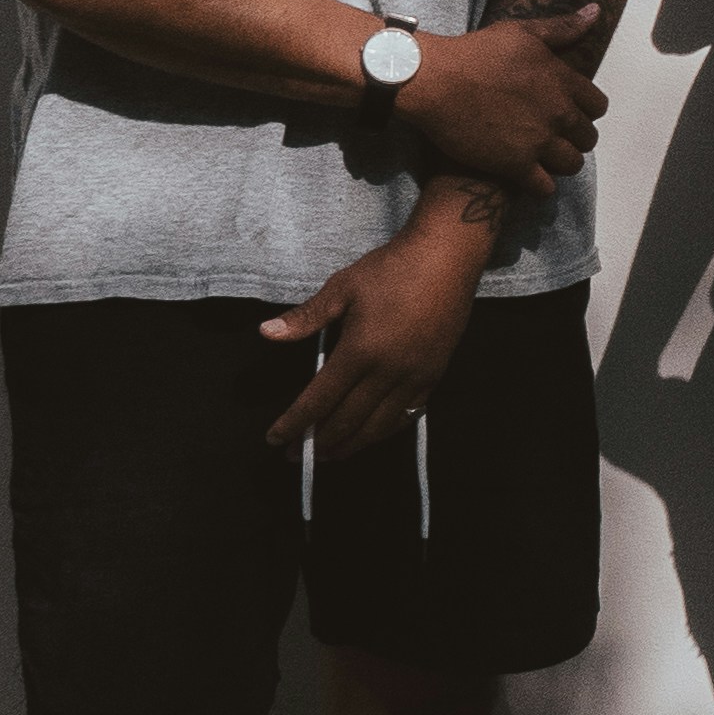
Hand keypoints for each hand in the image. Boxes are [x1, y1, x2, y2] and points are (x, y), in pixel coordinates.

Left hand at [260, 218, 483, 457]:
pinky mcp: (434, 375)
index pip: (319, 399)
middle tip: (298, 457)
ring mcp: (415, 377)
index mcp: (360, 351)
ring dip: (351, 445)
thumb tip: (266, 333)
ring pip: (379, 426)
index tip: (276, 440)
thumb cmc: (391, 269)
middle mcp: (388, 372)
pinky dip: (385, 431)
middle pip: (348, 421)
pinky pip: (408, 415)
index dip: (295, 423)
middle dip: (319, 443)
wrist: (446, 257)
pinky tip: (371, 434)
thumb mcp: (342, 287)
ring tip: (330, 456)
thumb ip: (305, 318)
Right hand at [395, 17, 604, 194]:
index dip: (587, 110)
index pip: (597, 106)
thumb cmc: (475, 53)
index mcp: (562, 81)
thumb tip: (596, 12)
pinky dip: (542, 186)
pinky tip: (531, 178)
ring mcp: (538, 141)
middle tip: (558, 136)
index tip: (572, 111)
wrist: (435, 81)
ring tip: (546, 158)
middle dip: (576, 138)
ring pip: (571, 164)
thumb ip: (562, 28)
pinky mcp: (515, 165)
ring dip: (563, 162)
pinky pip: (544, 187)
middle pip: (588, 137)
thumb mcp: (522, 31)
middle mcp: (557, 113)